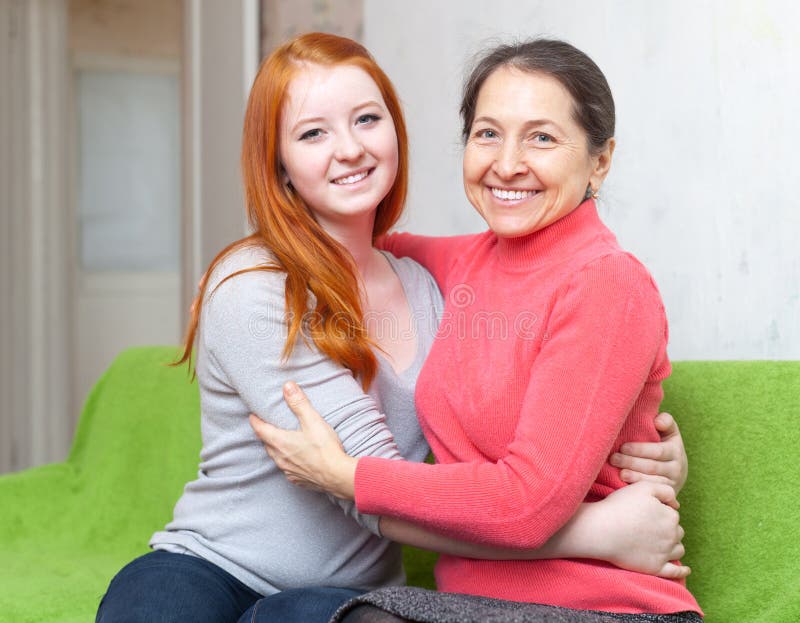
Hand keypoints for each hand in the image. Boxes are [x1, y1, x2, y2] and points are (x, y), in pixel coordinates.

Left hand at [249, 382, 357, 498]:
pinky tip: (296, 460)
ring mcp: (288, 471)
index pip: (260, 429)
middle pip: (267, 444)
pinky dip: (288, 462)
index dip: (255, 421)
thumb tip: (287, 386)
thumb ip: (299, 403)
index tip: (252, 416)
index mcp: (280, 442)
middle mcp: (280, 458)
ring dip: (276, 449)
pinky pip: (287, 469)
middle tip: (267, 426)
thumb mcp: (312, 420)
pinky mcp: (297, 480)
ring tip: (281, 442)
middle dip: (265, 434)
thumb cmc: (325, 448)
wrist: (337, 475)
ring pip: (276, 457)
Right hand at [588, 481, 688, 578]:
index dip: (660, 511)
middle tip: (649, 526)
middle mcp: (672, 536)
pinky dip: (681, 571)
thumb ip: (665, 490)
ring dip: (673, 545)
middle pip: (677, 531)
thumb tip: (676, 504)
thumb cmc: (620, 506)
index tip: (645, 512)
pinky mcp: (656, 568)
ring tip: (661, 543)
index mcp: (671, 516)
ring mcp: (665, 553)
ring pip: (678, 549)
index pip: (673, 514)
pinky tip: (685, 570)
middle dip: (668, 528)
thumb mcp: (643, 487)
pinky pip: (675, 572)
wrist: (602, 530)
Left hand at [610, 412, 687, 493]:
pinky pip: (652, 492)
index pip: (658, 451)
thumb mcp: (669, 432)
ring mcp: (672, 483)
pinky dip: (638, 489)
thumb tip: (658, 421)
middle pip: (652, 466)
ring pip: (652, 481)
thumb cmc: (664, 445)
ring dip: (634, 477)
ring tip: (620, 473)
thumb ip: (666, 422)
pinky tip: (625, 487)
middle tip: (613, 459)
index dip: (640, 449)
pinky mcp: (666, 495)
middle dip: (631, 462)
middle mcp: (677, 468)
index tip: (623, 447)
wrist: (677, 471)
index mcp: (675, 450)